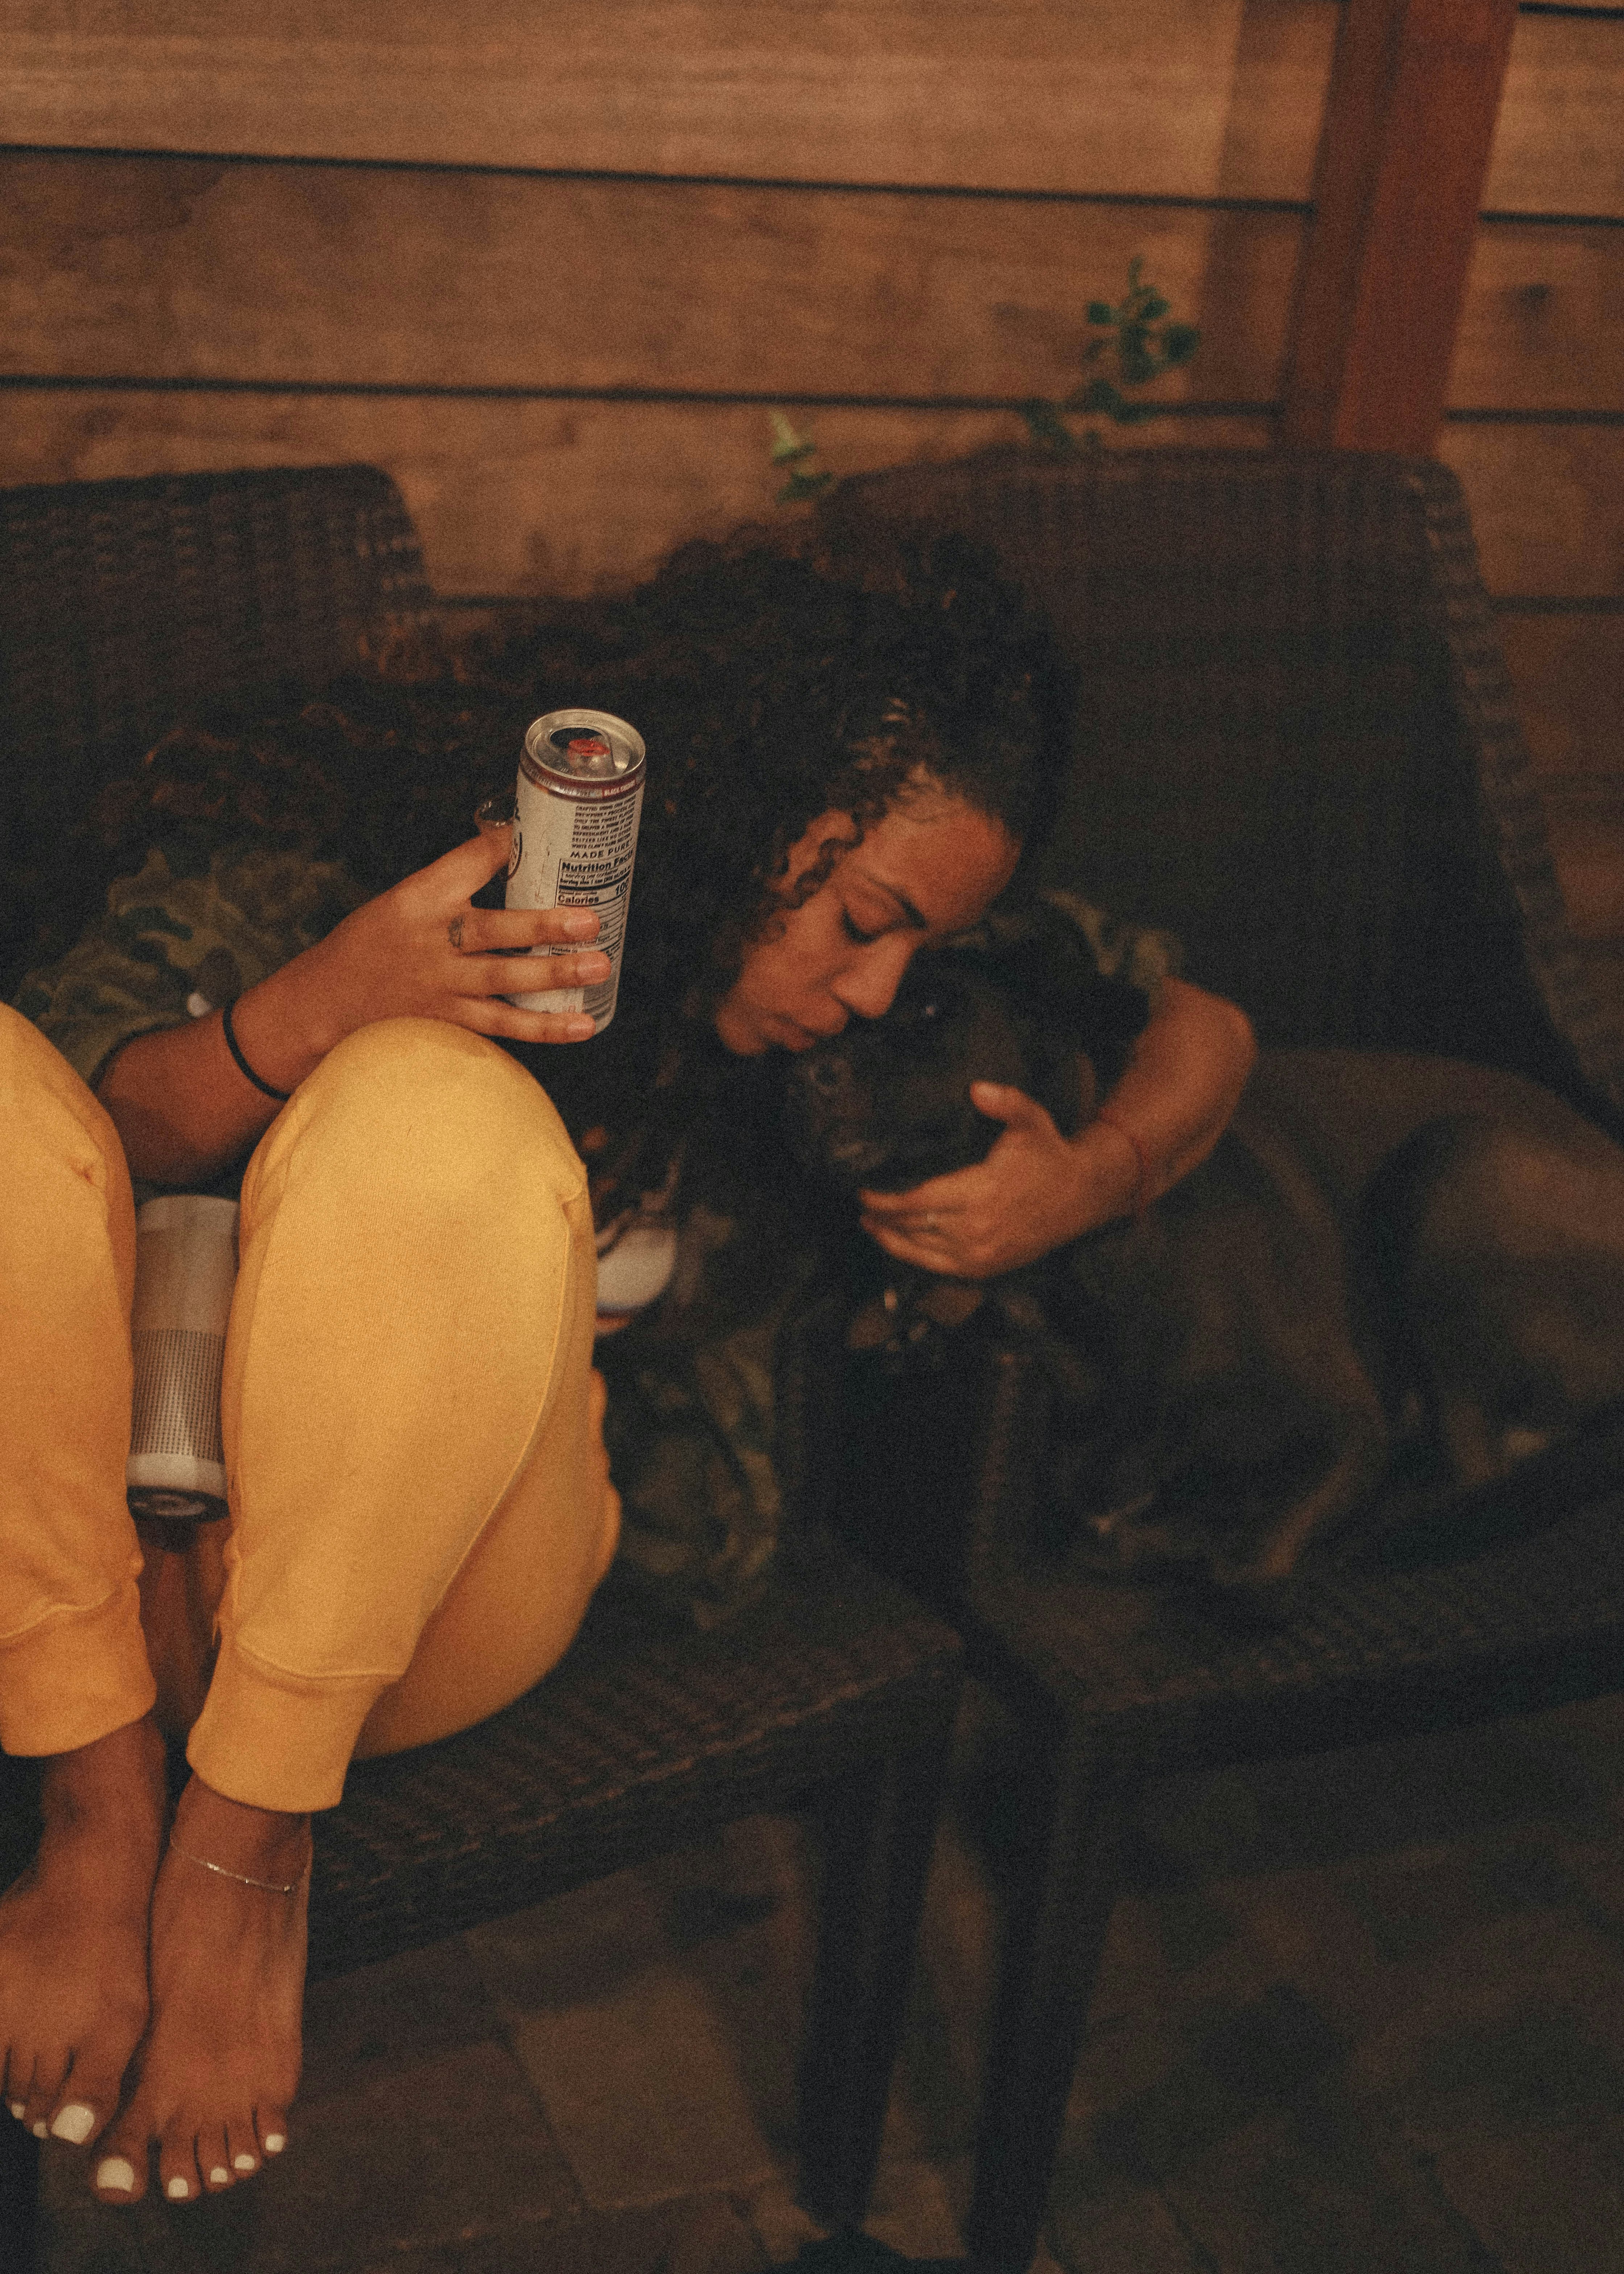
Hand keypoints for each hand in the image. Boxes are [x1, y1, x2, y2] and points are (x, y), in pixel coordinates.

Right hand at [236, 827, 611, 1086]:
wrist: (324, 1005)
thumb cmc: (373, 944)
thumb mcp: (403, 899)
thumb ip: (456, 879)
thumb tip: (513, 841)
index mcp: (419, 898)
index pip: (465, 864)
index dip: (501, 847)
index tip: (534, 834)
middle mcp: (431, 942)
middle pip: (493, 932)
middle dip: (544, 926)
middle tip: (591, 920)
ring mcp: (442, 986)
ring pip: (504, 981)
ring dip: (555, 976)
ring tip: (600, 966)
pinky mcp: (450, 1022)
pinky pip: (503, 1026)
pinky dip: (545, 1027)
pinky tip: (582, 1024)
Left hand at [858, 1081, 1137, 1279]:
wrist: (1080, 1197)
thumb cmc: (1049, 1156)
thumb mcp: (1031, 1120)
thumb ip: (1005, 1101)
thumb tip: (976, 1089)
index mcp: (981, 1192)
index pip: (917, 1201)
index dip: (884, 1200)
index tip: (862, 1191)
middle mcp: (976, 1228)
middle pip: (913, 1227)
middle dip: (881, 1218)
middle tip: (859, 1206)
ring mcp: (980, 1253)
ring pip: (921, 1251)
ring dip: (890, 1239)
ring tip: (869, 1225)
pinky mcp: (985, 1267)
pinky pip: (938, 1268)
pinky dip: (913, 1257)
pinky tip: (899, 1245)